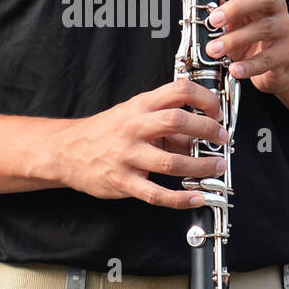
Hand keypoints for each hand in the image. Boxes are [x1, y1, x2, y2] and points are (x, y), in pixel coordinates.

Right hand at [55, 78, 229, 208]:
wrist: (66, 150)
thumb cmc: (104, 132)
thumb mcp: (134, 116)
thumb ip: (166, 125)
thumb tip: (200, 136)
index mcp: (140, 106)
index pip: (179, 90)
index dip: (204, 99)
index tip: (216, 112)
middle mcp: (134, 127)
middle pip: (177, 121)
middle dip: (208, 130)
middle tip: (222, 139)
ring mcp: (127, 155)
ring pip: (171, 162)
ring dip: (201, 167)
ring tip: (216, 168)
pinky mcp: (123, 181)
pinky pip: (157, 194)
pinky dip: (181, 198)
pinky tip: (196, 198)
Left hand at [202, 0, 288, 96]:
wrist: (277, 67)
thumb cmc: (248, 39)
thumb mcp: (230, 22)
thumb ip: (214, 14)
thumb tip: (191, 11)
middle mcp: (275, 5)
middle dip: (236, 7)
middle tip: (213, 21)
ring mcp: (284, 28)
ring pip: (265, 28)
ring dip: (236, 39)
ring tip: (213, 50)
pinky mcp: (287, 52)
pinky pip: (269, 58)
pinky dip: (249, 65)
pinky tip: (234, 69)